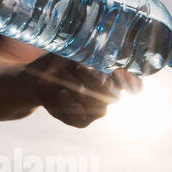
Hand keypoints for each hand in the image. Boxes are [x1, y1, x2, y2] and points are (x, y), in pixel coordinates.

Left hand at [25, 55, 140, 127]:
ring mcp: (97, 108)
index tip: (118, 73)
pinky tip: (61, 93)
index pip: (134, 82)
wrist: (37, 78)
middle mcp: (109, 93)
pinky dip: (70, 104)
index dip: (133, 82)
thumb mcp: (73, 51)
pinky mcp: (82, 120)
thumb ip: (91, 53)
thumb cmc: (60, 61)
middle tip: (77, 66)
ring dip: (79, 89)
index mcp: (113, 76)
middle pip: (113, 95)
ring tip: (63, 75)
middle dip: (94, 81)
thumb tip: (104, 55)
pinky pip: (82, 118)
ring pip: (98, 107)